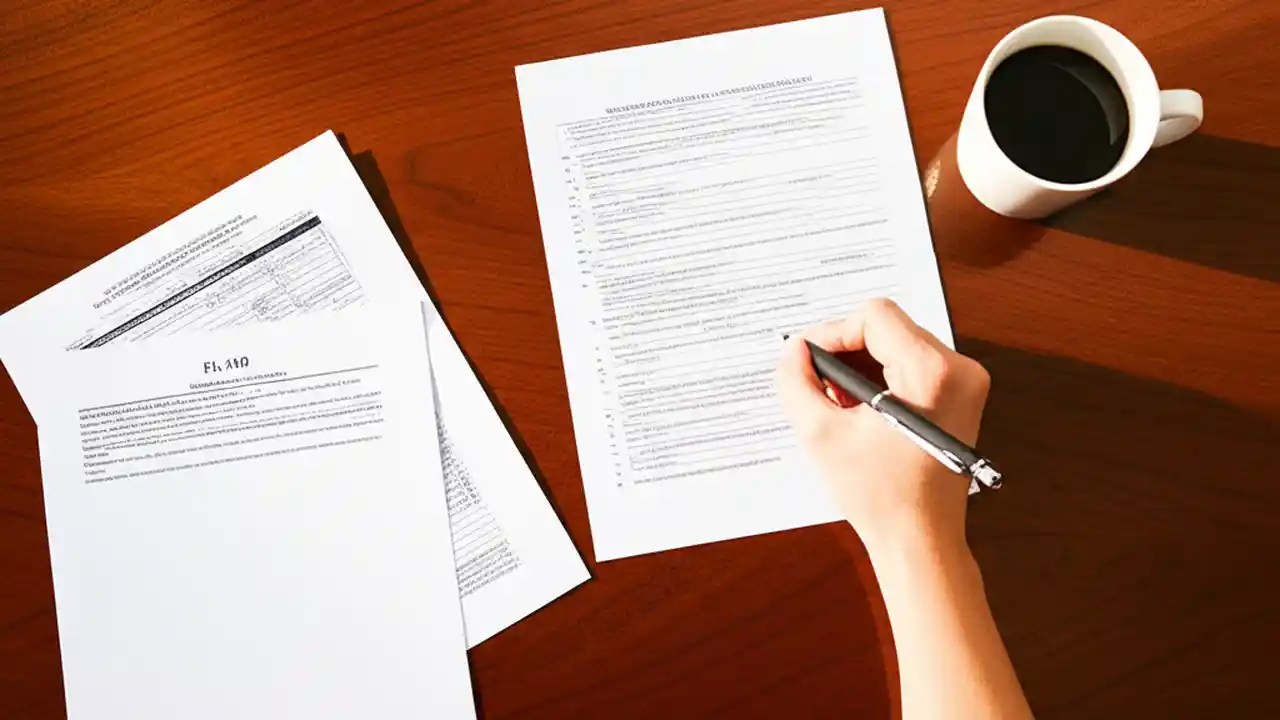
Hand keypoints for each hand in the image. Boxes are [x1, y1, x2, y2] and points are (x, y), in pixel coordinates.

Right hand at [775, 299, 990, 552]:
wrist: (920, 538)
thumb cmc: (881, 497)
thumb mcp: (821, 434)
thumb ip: (796, 383)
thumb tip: (793, 352)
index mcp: (932, 372)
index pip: (874, 316)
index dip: (832, 332)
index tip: (809, 358)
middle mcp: (959, 370)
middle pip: (888, 327)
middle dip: (845, 351)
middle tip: (817, 382)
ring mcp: (965, 384)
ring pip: (899, 344)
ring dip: (861, 365)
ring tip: (836, 401)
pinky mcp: (961, 398)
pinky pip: (913, 365)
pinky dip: (881, 378)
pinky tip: (859, 408)